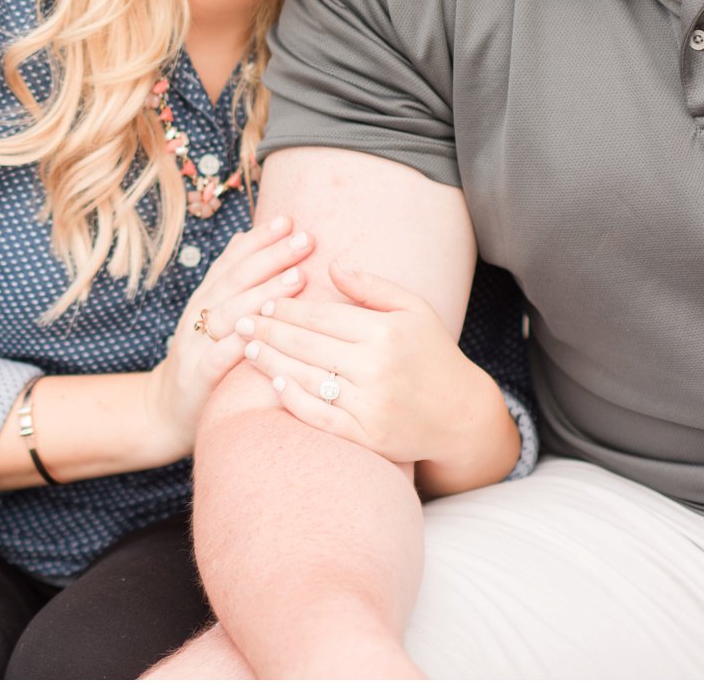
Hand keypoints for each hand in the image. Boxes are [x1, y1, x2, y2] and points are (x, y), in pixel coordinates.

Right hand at [142, 215, 315, 464]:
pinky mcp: (198, 377)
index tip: (289, 220)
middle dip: (272, 257)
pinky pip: (218, 357)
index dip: (260, 239)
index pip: (234, 260)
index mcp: (206, 296)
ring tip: (297, 278)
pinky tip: (263, 333)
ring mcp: (196, 344)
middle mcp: (199, 314)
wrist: (166, 409)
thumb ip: (229, 278)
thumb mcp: (212, 312)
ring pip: (229, 313)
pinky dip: (239, 344)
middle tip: (305, 240)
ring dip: (263, 293)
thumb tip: (244, 234)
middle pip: (235, 279)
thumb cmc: (202, 356)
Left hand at [237, 260, 505, 467]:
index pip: (320, 316)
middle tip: (242, 321)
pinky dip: (293, 399)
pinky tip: (274, 382)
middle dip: (269, 331)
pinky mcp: (367, 436)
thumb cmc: (433, 354)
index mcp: (385, 333)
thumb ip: (372, 286)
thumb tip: (331, 267)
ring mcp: (371, 405)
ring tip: (249, 347)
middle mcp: (376, 369)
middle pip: (306, 345)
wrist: (461, 414)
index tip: (264, 301)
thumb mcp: (414, 309)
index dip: (287, 309)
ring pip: (306, 379)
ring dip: (271, 361)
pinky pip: (319, 416)